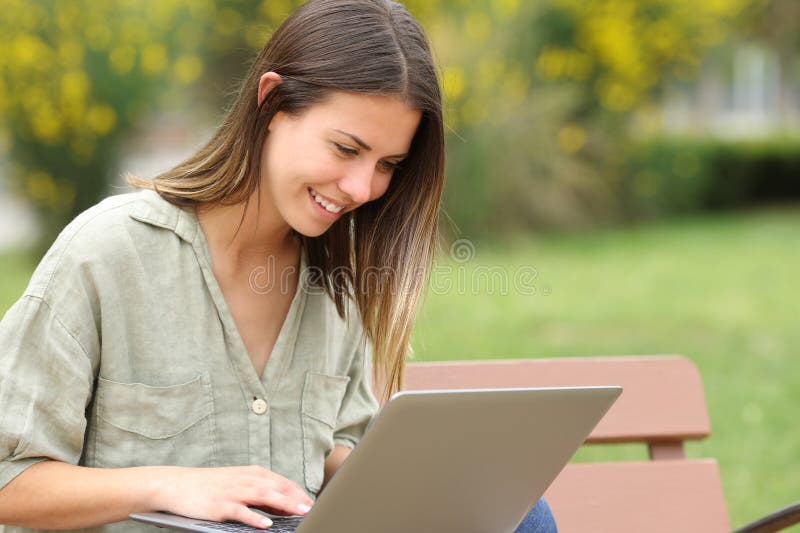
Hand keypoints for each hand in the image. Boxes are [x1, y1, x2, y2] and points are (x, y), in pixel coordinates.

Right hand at [151, 465, 313, 528]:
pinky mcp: (220, 504)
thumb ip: (260, 492)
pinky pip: (241, 511)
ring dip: (284, 504)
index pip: (281, 482)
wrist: (177, 484)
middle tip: (311, 508)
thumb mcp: (238, 483)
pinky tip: (266, 523)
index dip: (298, 492)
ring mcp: (233, 491)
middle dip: (296, 498)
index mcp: (251, 473)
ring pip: (264, 496)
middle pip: (277, 487)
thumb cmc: (209, 486)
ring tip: (299, 512)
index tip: (311, 503)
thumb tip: (284, 504)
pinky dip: (254, 517)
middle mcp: (245, 479)